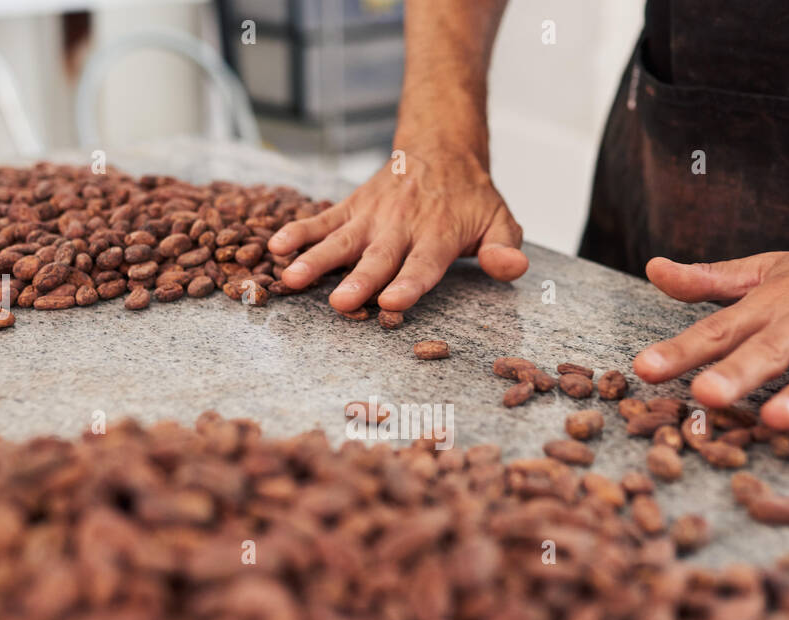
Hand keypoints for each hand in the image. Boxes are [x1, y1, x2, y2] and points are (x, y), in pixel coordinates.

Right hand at [266, 149, 528, 312]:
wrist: (441, 148)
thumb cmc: (472, 200)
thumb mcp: (501, 221)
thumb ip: (504, 249)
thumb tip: (512, 269)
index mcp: (439, 235)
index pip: (423, 265)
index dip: (408, 285)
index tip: (391, 303)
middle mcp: (402, 226)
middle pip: (377, 257)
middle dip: (358, 280)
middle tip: (340, 303)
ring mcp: (373, 215)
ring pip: (341, 240)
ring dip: (315, 259)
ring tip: (291, 278)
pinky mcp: (352, 207)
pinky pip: (322, 220)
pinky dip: (298, 232)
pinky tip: (275, 247)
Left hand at [632, 225, 788, 441]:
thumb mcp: (772, 268)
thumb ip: (712, 279)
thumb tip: (654, 271)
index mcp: (772, 303)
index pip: (719, 330)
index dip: (681, 350)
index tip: (644, 369)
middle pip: (767, 350)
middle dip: (736, 373)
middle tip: (704, 394)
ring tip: (777, 419)